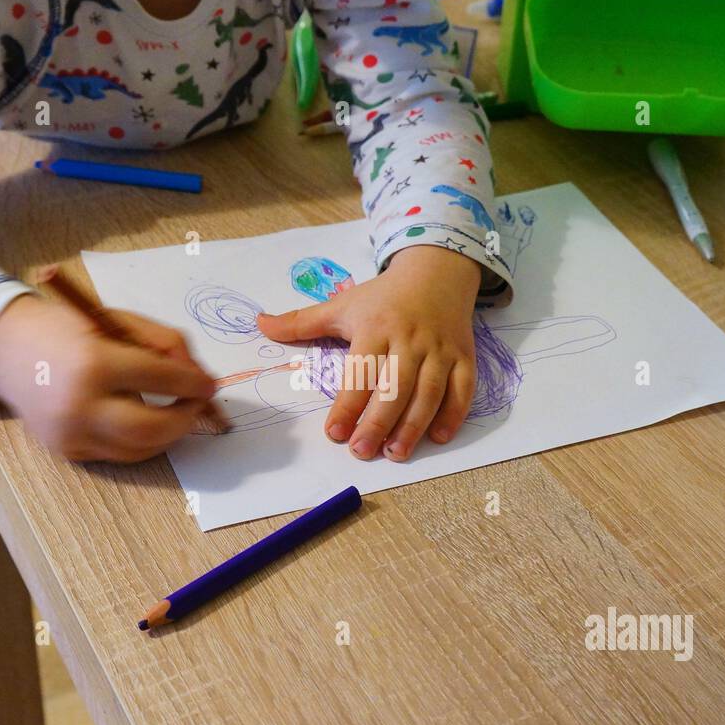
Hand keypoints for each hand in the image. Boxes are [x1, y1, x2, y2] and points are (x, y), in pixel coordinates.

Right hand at [0, 295, 217, 461]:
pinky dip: (141, 442)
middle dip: (185, 419)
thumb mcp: (113, 319)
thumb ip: (160, 343)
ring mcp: (72, 434)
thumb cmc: (64, 327)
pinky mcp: (67, 451)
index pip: (159, 379)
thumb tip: (197, 375)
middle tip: (198, 406)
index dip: (192, 383)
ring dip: (169, 434)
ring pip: (140, 449)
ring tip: (177, 414)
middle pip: (153, 428)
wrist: (4, 348)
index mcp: (93, 363)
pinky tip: (147, 423)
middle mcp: (80, 405)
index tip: (210, 384)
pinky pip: (118, 455)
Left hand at [257, 245, 479, 460]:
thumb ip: (301, 322)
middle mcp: (410, 340)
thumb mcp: (342, 304)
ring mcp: (440, 350)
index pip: (360, 372)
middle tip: (362, 452)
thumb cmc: (384, 297)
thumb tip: (259, 324)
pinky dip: (453, 414)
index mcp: (376, 327)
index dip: (347, 405)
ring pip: (429, 392)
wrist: (437, 271)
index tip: (334, 433)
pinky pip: (463, 389)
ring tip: (396, 453)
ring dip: (413, 426)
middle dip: (378, 423)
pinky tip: (437, 437)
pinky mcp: (465, 357)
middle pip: (395, 388)